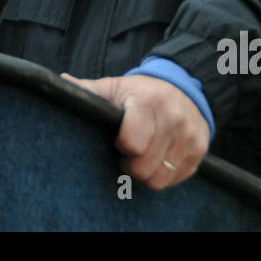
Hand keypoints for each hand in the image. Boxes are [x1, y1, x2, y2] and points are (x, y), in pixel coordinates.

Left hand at [62, 72, 209, 190]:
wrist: (185, 86)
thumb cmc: (141, 92)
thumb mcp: (115, 87)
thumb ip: (89, 90)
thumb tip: (61, 82)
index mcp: (147, 102)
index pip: (133, 142)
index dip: (122, 147)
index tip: (118, 141)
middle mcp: (172, 119)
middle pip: (143, 167)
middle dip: (130, 165)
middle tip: (127, 154)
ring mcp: (189, 136)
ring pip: (159, 178)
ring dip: (147, 173)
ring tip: (142, 156)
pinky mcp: (200, 150)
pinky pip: (176, 178)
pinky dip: (164, 173)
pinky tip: (158, 157)